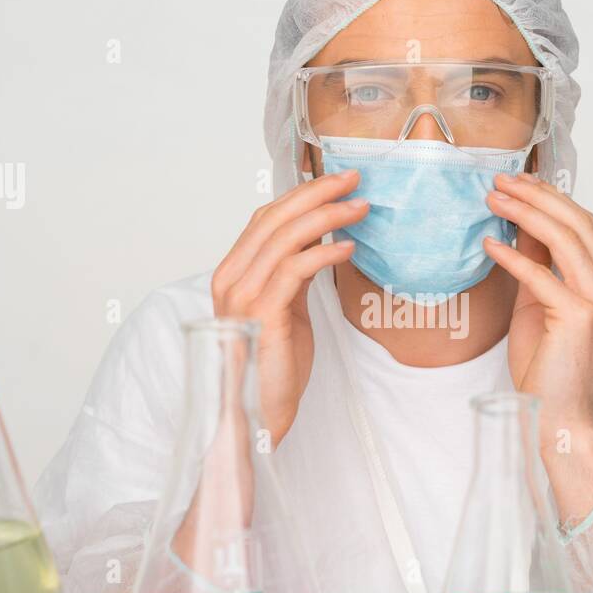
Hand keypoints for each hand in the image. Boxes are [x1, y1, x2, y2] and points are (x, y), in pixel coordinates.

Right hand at [211, 169, 366, 445]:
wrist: (257, 413)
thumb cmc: (274, 366)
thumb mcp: (286, 309)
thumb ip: (294, 275)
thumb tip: (319, 241)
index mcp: (233, 273)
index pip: (266, 218)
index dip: (301, 194)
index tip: (336, 181)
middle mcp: (232, 278)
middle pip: (276, 218)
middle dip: (317, 192)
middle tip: (354, 179)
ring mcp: (244, 295)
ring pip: (287, 237)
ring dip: (328, 216)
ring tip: (361, 207)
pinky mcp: (263, 313)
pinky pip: (296, 269)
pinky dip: (325, 252)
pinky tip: (349, 247)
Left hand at [483, 173, 592, 523]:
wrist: (558, 416)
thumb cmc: (548, 366)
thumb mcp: (540, 303)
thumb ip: (538, 264)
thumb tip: (521, 223)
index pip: (585, 225)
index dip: (551, 198)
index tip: (518, 182)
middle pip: (578, 223)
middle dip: (536, 196)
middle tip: (498, 182)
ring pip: (564, 239)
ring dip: (524, 214)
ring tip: (492, 200)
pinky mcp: (580, 317)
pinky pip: (540, 275)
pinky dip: (511, 256)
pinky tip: (487, 245)